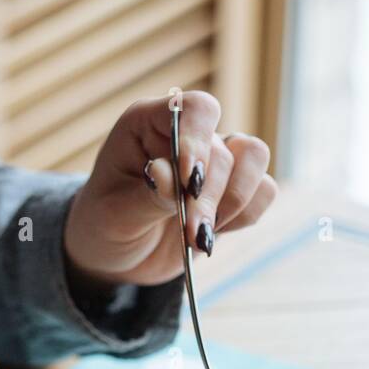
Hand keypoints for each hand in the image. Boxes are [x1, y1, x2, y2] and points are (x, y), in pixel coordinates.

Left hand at [64, 91, 276, 287]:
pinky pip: (263, 191)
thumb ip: (147, 196)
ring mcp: (213, 161)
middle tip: (190, 233)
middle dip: (208, 197)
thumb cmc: (104, 226)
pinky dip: (245, 216)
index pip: (193, 110)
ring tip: (199, 236)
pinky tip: (211, 234)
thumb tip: (171, 175)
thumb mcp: (114, 215)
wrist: (115, 258)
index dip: (198, 141)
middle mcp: (186, 135)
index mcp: (149, 123)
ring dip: (233, 202)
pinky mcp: (232, 191)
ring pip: (253, 159)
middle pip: (223, 149)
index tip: (189, 182)